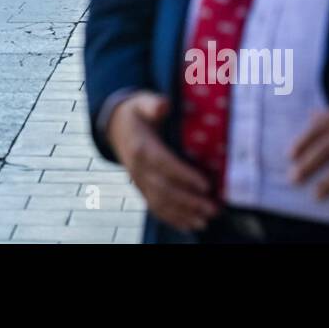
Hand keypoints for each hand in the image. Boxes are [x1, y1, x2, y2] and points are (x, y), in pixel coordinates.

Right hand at [105, 91, 217, 231]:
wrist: (115, 126)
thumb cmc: (136, 113)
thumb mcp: (142, 102)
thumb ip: (153, 104)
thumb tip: (164, 106)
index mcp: (141, 148)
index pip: (165, 165)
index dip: (185, 176)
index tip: (206, 185)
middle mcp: (138, 169)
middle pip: (165, 189)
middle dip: (190, 201)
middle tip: (213, 208)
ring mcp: (139, 182)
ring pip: (161, 203)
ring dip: (184, 214)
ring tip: (206, 220)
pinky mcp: (142, 189)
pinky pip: (155, 208)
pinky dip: (173, 219)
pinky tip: (190, 225)